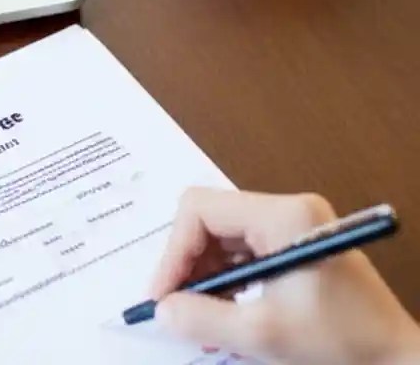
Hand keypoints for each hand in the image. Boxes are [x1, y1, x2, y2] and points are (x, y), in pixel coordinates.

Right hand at [149, 188, 419, 364]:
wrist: (397, 360)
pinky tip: (225, 311)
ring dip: (204, 276)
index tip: (164, 294)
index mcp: (285, 216)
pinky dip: (226, 279)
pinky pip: (243, 251)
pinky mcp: (298, 243)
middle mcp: (289, 210)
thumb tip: (162, 309)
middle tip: (177, 307)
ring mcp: (295, 225)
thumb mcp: (262, 335)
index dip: (174, 252)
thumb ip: (203, 318)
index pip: (200, 210)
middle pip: (209, 220)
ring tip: (201, 317)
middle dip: (187, 266)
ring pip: (222, 237)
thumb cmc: (342, 343)